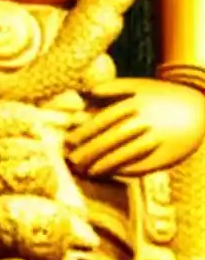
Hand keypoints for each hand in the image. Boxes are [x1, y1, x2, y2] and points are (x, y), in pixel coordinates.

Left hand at [68, 77, 204, 177]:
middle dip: (88, 151)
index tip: (68, 141)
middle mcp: (145, 121)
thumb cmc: (161, 96)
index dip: (84, 132)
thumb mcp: (141, 86)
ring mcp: (155, 139)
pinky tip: (106, 173)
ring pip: (123, 154)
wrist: (199, 106)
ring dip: (101, 164)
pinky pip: (138, 165)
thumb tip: (87, 92)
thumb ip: (114, 87)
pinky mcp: (165, 154)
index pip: (103, 121)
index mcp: (137, 104)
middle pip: (110, 139)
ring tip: (86, 171)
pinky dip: (120, 170)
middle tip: (71, 160)